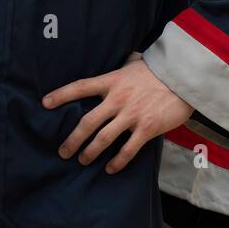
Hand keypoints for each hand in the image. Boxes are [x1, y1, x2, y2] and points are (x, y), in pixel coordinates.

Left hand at [43, 57, 193, 173]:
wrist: (183, 77)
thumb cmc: (158, 70)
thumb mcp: (133, 63)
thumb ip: (122, 67)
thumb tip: (122, 59)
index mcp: (112, 81)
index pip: (80, 87)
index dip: (61, 95)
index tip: (45, 103)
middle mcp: (118, 99)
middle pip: (88, 122)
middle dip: (72, 139)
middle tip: (63, 151)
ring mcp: (132, 115)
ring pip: (103, 138)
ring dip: (90, 152)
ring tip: (82, 160)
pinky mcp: (146, 128)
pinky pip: (127, 150)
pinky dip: (117, 162)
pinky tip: (110, 169)